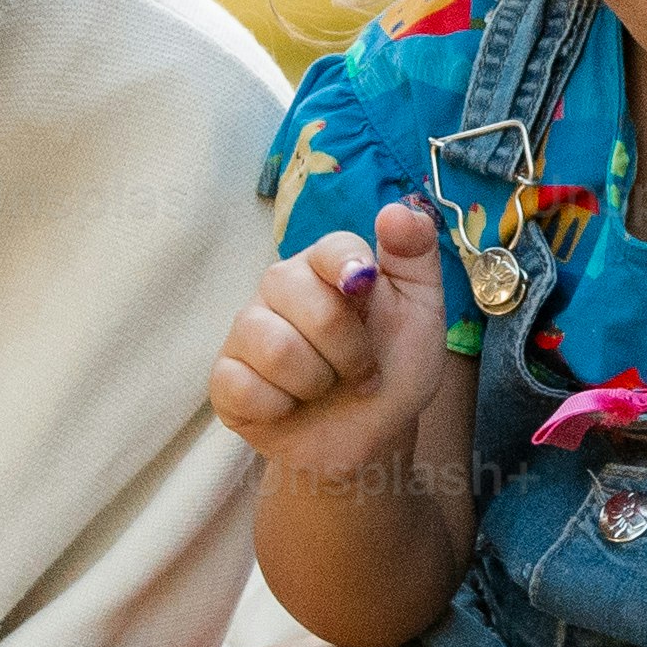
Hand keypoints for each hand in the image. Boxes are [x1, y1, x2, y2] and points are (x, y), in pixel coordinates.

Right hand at [204, 200, 458, 481]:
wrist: (371, 436)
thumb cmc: (393, 367)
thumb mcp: (422, 311)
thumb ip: (415, 255)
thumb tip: (396, 210)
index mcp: (326, 266)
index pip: (329, 247)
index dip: (349, 266)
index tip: (367, 289)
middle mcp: (280, 289)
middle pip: (303, 299)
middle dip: (348, 348)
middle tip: (362, 370)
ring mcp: (247, 332)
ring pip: (275, 347)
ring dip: (317, 381)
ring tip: (326, 387)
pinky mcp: (225, 379)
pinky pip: (244, 386)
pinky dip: (280, 406)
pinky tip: (290, 406)